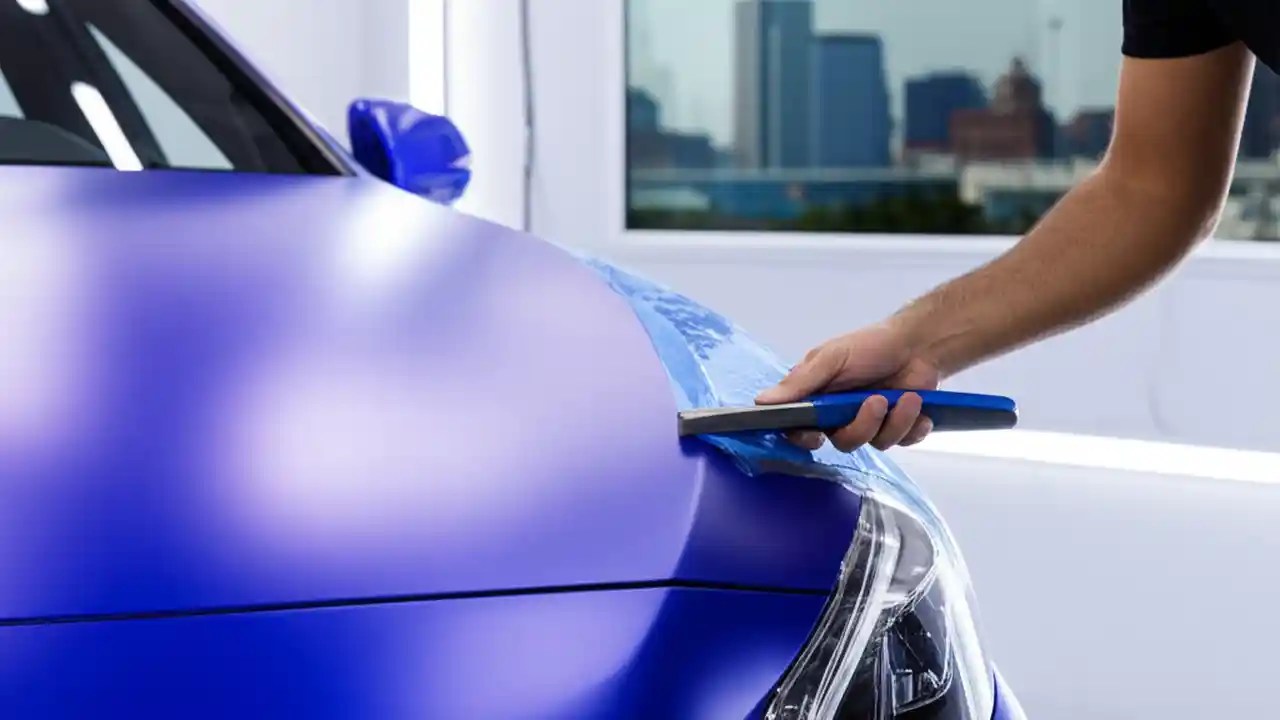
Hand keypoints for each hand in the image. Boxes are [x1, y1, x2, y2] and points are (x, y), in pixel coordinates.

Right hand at [755, 323, 941, 452]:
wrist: (918, 345)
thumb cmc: (870, 346)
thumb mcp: (832, 358)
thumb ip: (801, 382)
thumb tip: (760, 401)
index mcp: (817, 399)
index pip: (798, 429)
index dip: (804, 438)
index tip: (816, 434)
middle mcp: (840, 417)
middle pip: (842, 442)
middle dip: (862, 425)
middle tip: (876, 401)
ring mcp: (870, 425)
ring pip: (875, 444)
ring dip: (895, 421)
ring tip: (908, 397)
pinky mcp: (897, 430)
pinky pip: (902, 442)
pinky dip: (913, 426)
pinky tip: (918, 406)